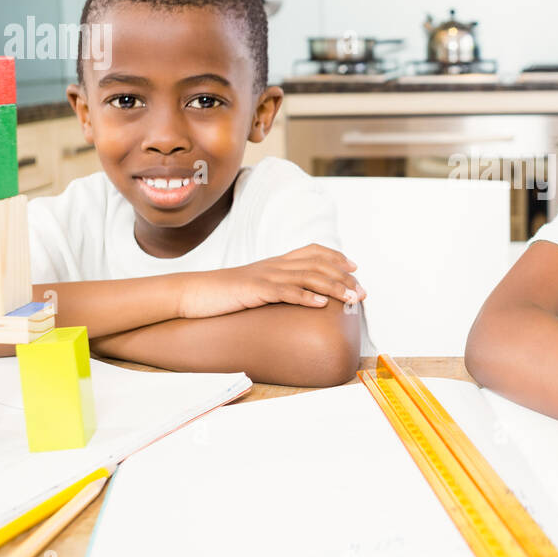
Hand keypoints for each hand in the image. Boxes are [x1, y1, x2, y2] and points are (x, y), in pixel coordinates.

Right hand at [177, 244, 365, 318]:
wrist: (195, 292)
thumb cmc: (226, 294)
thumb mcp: (256, 286)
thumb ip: (277, 286)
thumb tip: (298, 296)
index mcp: (276, 262)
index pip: (312, 251)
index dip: (335, 257)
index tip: (354, 268)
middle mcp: (275, 265)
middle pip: (317, 265)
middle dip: (343, 278)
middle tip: (361, 292)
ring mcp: (266, 276)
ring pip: (307, 277)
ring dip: (334, 288)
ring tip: (351, 298)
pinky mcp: (255, 290)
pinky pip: (285, 292)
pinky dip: (305, 297)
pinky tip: (321, 305)